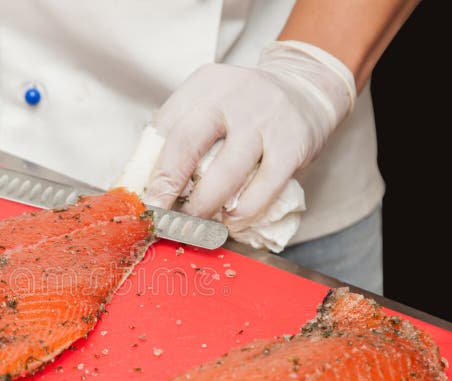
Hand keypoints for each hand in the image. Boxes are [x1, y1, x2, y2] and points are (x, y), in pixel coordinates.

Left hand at [120, 41, 354, 226]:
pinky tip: (231, 221)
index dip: (150, 167)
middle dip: (169, 185)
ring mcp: (264, 119)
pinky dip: (243, 212)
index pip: (164, 125)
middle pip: (187, 142)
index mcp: (203, 85)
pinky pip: (264, 188)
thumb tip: (147, 185)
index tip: (145, 198)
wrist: (306, 87)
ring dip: (205, 206)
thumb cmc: (244, 107)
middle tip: (161, 214)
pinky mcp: (292, 145)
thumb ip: (181, 133)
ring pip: (226, 173)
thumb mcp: (211, 103)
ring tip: (194, 223)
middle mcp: (231, 96)